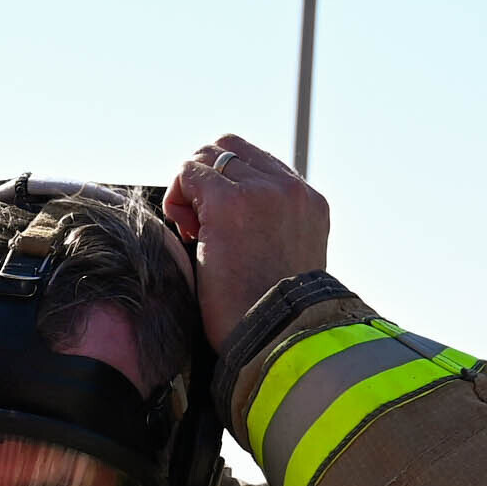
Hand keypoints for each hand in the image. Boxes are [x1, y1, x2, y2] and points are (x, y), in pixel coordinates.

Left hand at [163, 133, 329, 351]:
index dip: (228, 185)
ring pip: (206, 156)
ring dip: (189, 188)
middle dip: (205, 179)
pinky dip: (178, 196)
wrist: (278, 337)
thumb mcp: (285, 259)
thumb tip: (226, 217)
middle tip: (198, 225)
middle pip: (228, 148)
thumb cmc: (273, 316)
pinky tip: (187, 232)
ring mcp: (261, 191)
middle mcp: (290, 189)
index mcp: (308, 202)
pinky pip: (188, 173)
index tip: (219, 226)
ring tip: (193, 231)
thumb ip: (269, 227)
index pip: (257, 163)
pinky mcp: (229, 203)